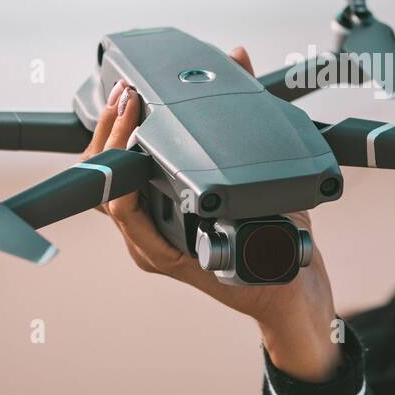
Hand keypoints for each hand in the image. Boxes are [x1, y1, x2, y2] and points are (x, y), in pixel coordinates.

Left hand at [80, 46, 342, 381]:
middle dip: (110, 134)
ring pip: (118, 180)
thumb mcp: (274, 228)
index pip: (120, 200)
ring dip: (118, 137)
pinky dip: (136, 145)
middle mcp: (150, 241)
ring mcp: (156, 229)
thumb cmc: (276, 275)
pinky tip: (147, 115)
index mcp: (161, 252)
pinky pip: (138, 179)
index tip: (133, 116)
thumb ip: (268, 185)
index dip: (119, 154)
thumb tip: (262, 167)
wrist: (287, 299)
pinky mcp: (167, 215)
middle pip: (108, 184)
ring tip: (130, 96)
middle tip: (128, 95)